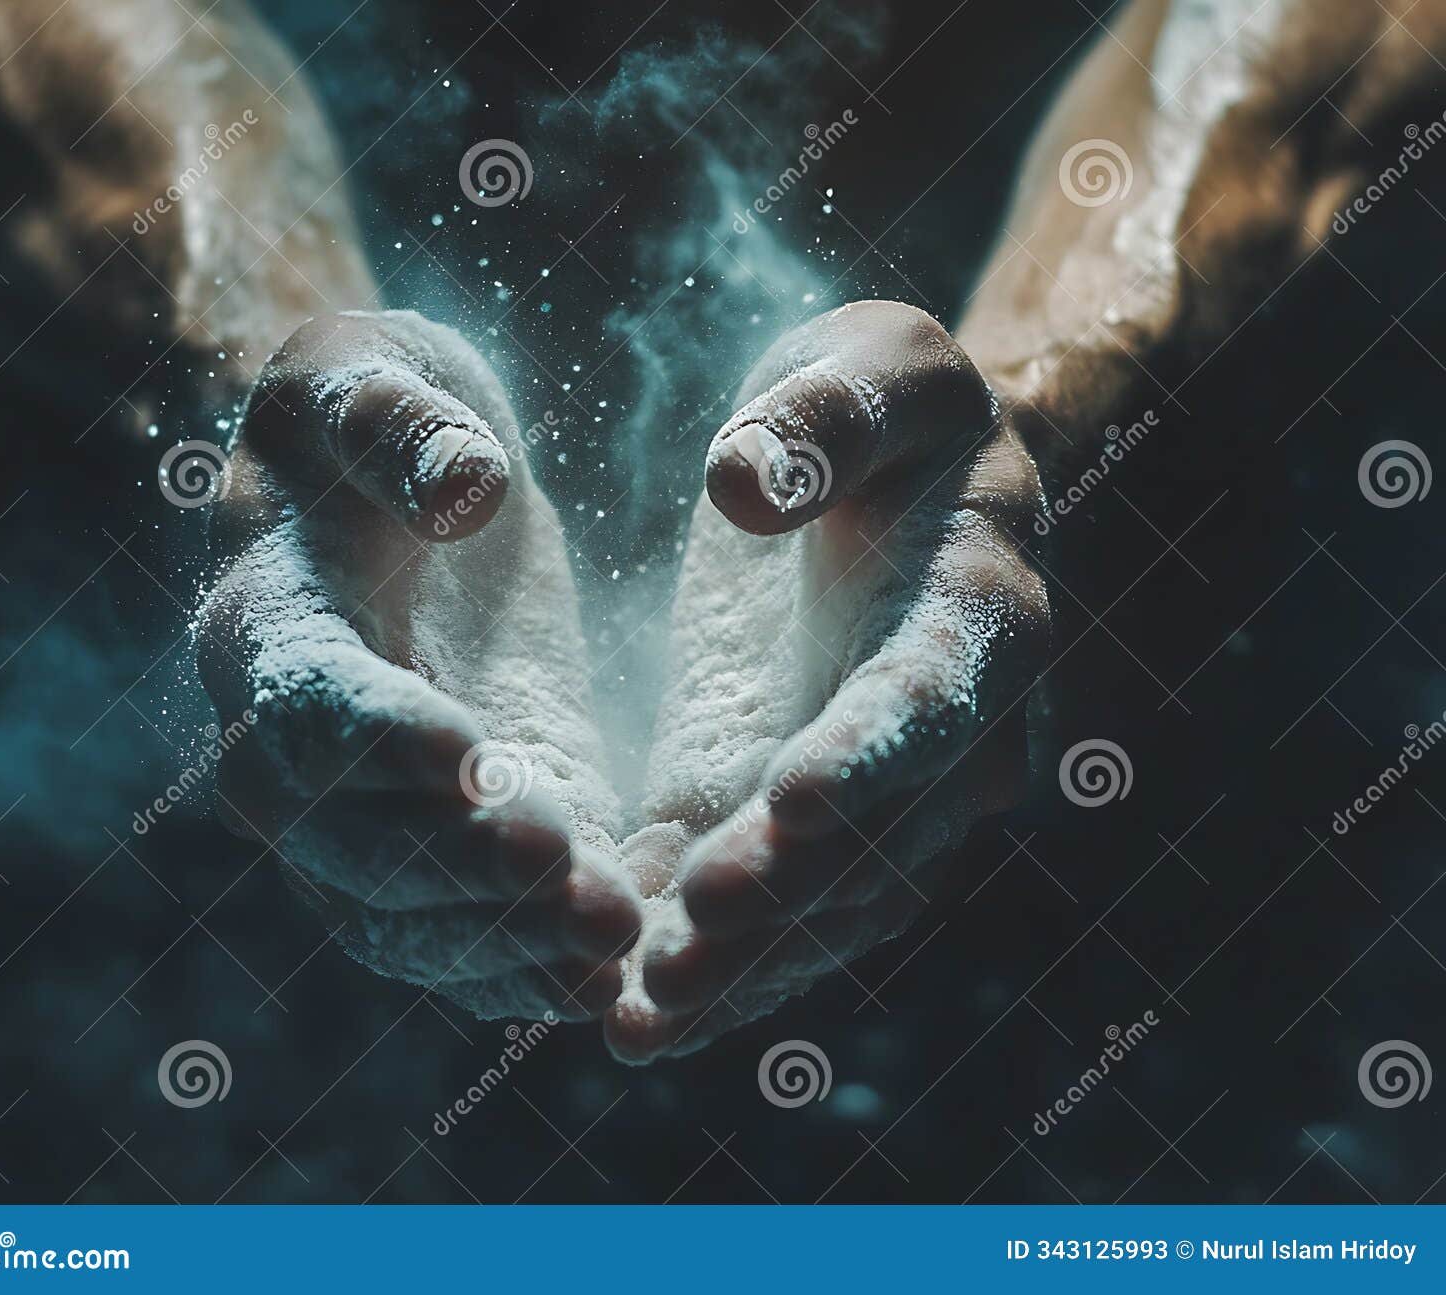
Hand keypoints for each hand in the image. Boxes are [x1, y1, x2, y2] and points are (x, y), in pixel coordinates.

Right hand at [196, 311, 640, 1021]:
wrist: (403, 478)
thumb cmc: (382, 408)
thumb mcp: (377, 375)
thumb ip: (404, 424)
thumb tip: (467, 485)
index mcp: (269, 627)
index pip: (307, 707)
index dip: (378, 743)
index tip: (475, 757)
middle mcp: (292, 749)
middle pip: (351, 848)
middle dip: (465, 877)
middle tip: (581, 888)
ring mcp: (367, 813)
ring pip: (405, 920)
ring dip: (506, 947)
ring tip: (616, 950)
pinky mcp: (446, 840)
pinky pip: (466, 933)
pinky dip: (531, 962)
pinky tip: (622, 972)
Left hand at [607, 301, 1049, 1061]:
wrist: (893, 479)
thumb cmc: (883, 408)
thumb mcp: (872, 362)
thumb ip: (824, 414)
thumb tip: (738, 481)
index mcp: (978, 611)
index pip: (929, 699)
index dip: (869, 758)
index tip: (791, 808)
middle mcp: (953, 732)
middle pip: (884, 841)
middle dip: (785, 902)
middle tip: (682, 953)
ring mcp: (884, 796)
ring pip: (832, 911)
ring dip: (743, 969)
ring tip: (640, 1018)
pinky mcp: (802, 822)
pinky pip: (776, 916)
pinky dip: (715, 967)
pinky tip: (628, 1010)